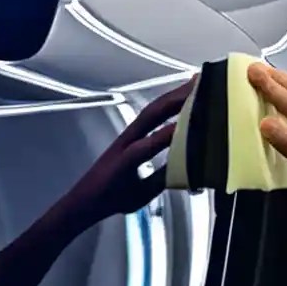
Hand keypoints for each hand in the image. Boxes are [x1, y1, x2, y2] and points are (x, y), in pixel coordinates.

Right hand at [63, 78, 194, 221]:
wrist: (85, 207)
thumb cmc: (113, 195)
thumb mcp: (149, 186)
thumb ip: (167, 174)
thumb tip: (190, 171)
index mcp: (136, 140)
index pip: (160, 113)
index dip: (178, 98)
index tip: (198, 85)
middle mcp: (131, 137)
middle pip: (158, 108)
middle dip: (179, 92)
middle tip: (201, 78)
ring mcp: (125, 147)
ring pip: (150, 118)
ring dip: (172, 103)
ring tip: (193, 92)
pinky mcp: (122, 162)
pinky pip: (144, 146)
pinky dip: (161, 137)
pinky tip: (176, 129)